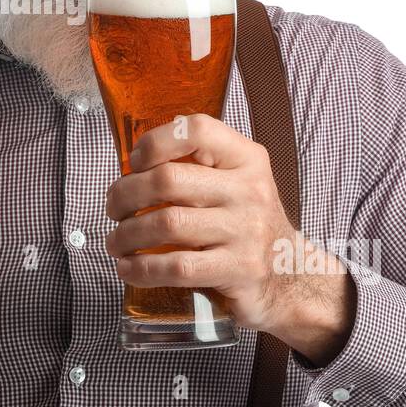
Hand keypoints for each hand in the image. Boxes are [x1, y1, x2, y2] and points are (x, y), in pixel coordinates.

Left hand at [103, 113, 355, 365]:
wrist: (291, 277)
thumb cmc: (247, 225)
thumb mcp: (237, 182)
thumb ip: (197, 166)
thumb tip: (131, 166)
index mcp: (246, 159)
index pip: (196, 130)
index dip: (155, 142)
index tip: (134, 162)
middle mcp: (249, 190)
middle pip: (168, 180)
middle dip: (125, 194)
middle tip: (114, 208)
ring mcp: (246, 231)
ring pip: (167, 223)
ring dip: (127, 234)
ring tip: (117, 241)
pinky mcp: (238, 271)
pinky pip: (176, 267)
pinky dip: (142, 269)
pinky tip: (129, 268)